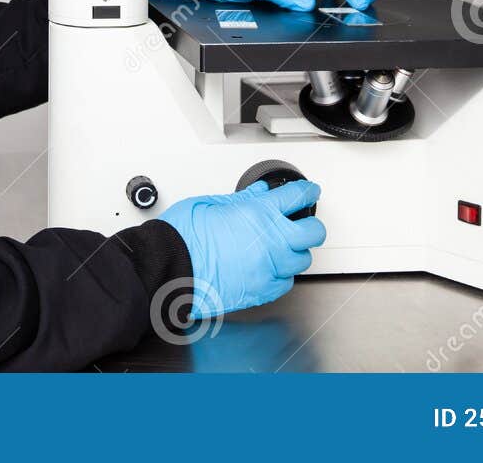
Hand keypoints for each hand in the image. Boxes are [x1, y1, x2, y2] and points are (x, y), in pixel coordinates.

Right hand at [158, 180, 325, 317]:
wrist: (169, 268)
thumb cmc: (182, 236)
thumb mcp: (210, 204)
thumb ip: (241, 199)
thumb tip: (258, 192)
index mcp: (258, 214)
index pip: (297, 197)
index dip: (307, 191)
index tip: (309, 192)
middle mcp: (270, 241)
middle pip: (313, 232)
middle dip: (310, 224)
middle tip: (302, 222)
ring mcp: (267, 268)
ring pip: (303, 260)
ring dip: (295, 251)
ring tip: (283, 247)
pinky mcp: (260, 291)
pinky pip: (286, 283)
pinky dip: (282, 274)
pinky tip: (271, 268)